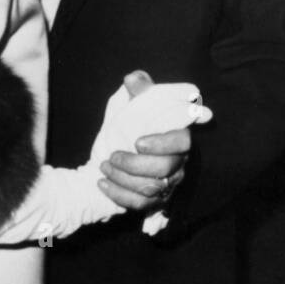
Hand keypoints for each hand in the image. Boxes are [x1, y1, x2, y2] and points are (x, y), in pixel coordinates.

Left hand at [95, 71, 195, 213]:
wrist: (108, 160)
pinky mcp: (154, 202)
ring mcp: (167, 185)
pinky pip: (139, 205)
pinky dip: (118, 194)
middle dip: (134, 164)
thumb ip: (137, 92)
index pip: (182, 142)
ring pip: (150, 188)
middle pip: (164, 169)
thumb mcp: (129, 108)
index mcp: (176, 138)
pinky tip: (102, 183)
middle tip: (112, 156)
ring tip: (103, 167)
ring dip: (122, 178)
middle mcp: (177, 163)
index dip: (162, 143)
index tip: (137, 141)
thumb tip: (134, 78)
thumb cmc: (124, 130)